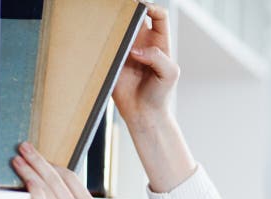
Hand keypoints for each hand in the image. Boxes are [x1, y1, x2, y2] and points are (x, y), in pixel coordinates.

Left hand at [11, 142, 133, 198]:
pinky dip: (32, 187)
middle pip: (57, 177)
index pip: (71, 179)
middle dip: (38, 160)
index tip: (41, 160)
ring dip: (30, 168)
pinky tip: (23, 178)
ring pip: (47, 186)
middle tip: (25, 148)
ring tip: (18, 158)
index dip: (53, 166)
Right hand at [112, 3, 179, 124]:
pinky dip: (101, 42)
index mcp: (159, 42)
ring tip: (110, 28)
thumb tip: (135, 50)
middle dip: (127, 10)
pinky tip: (101, 44)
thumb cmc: (160, 95)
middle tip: (120, 13)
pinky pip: (105, 46)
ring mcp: (125, 50)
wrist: (144, 114)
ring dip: (112, 25)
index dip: (152, 8)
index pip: (159, 16)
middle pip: (134, 16)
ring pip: (117, 28)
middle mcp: (142, 42)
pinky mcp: (112, 60)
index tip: (143, 9)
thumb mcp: (169, 74)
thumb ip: (157, 57)